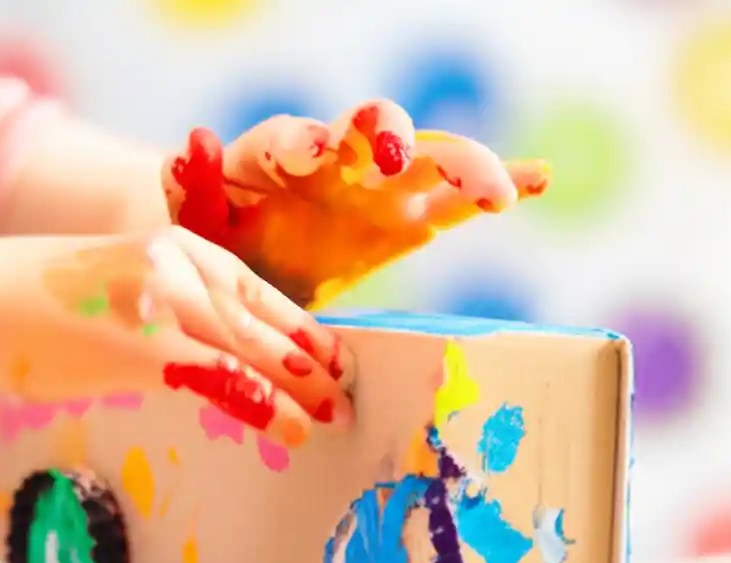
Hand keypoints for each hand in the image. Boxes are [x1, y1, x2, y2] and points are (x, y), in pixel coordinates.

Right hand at [0, 228, 356, 446]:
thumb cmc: (41, 304)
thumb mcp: (116, 288)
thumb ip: (163, 310)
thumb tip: (203, 356)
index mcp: (174, 246)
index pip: (252, 287)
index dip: (296, 325)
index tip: (328, 353)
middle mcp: (177, 264)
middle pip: (262, 315)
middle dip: (310, 358)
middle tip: (347, 389)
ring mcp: (163, 302)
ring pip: (250, 346)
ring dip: (298, 385)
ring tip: (332, 415)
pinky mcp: (146, 347)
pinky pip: (220, 378)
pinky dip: (261, 404)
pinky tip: (288, 424)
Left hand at [162, 99, 551, 307]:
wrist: (245, 266)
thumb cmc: (219, 238)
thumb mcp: (195, 222)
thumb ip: (193, 186)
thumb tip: (190, 143)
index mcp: (279, 156)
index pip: (296, 138)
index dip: (309, 142)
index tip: (321, 152)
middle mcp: (338, 160)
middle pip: (374, 128)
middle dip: (391, 135)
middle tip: (398, 158)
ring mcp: (380, 186)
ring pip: (431, 156)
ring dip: (461, 162)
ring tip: (496, 190)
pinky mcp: (410, 217)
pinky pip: (459, 199)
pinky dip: (498, 182)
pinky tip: (540, 178)